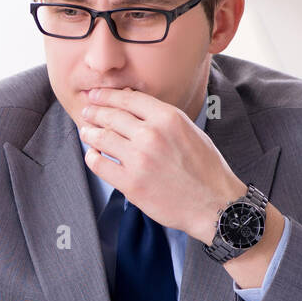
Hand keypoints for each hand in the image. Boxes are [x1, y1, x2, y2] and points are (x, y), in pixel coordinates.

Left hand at [78, 87, 246, 243]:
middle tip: (86, 112)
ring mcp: (139, 160)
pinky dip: (92, 158)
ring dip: (89, 134)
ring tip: (86, 133)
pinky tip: (93, 155)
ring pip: (101, 138)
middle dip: (94, 112)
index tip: (95, 96)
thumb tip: (131, 102)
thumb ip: (161, 118)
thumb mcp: (188, 130)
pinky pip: (99, 164)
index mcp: (168, 118)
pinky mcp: (131, 183)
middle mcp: (151, 135)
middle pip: (111, 116)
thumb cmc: (205, 168)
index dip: (106, 96)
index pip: (127, 99)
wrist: (214, 204)